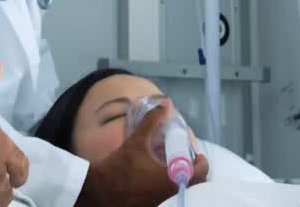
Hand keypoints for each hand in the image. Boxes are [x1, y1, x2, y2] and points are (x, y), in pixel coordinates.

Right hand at [76, 103, 209, 206]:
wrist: (98, 190)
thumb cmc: (119, 166)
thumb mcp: (137, 141)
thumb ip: (152, 121)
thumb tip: (165, 103)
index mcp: (172, 180)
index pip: (201, 173)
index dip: (202, 162)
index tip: (197, 156)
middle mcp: (170, 196)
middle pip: (194, 185)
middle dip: (192, 172)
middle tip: (186, 161)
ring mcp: (161, 204)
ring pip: (180, 192)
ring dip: (181, 180)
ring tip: (173, 169)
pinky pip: (168, 198)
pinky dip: (168, 189)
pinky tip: (158, 180)